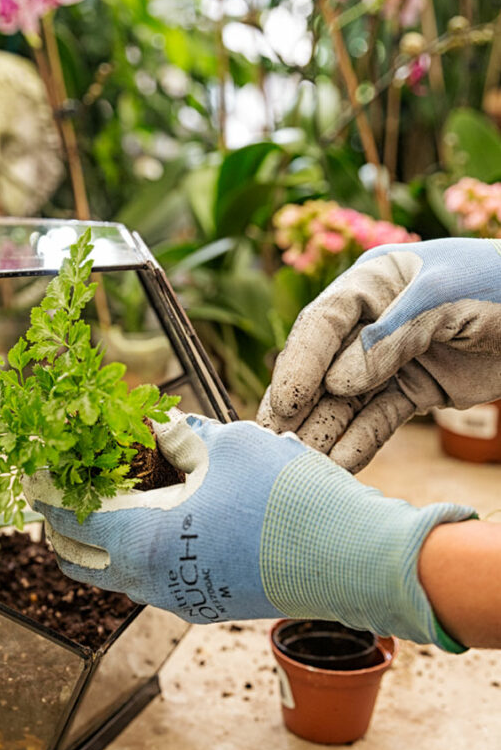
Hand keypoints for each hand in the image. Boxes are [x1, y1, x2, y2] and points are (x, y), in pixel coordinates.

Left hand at [24, 411, 472, 650]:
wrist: (355, 561)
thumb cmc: (290, 499)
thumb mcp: (232, 446)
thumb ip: (183, 435)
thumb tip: (157, 423)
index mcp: (143, 539)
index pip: (69, 516)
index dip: (44, 489)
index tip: (29, 467)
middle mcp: (151, 580)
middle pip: (78, 560)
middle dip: (59, 523)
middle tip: (59, 485)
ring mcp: (180, 600)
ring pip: (114, 576)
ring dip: (98, 541)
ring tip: (105, 497)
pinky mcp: (207, 606)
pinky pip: (150, 581)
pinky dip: (134, 553)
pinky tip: (156, 517)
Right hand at [257, 238, 500, 471]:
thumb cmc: (499, 285)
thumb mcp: (444, 296)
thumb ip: (390, 336)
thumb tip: (338, 382)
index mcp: (374, 283)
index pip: (323, 324)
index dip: (300, 363)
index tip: (286, 402)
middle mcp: (373, 323)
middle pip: (324, 368)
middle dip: (298, 407)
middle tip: (271, 445)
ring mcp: (392, 360)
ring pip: (346, 401)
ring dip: (324, 432)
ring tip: (299, 466)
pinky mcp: (414, 391)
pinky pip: (379, 420)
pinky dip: (360, 442)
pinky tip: (339, 464)